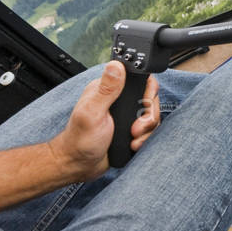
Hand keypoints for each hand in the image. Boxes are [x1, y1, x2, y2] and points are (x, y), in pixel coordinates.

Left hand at [48, 61, 160, 180]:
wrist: (80, 165)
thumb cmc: (80, 141)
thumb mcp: (92, 113)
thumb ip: (106, 89)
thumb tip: (116, 65)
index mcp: (108, 89)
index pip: (139, 80)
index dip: (147, 91)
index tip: (143, 105)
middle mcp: (119, 100)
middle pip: (150, 99)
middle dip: (147, 117)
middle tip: (134, 128)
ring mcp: (127, 115)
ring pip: (152, 116)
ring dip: (147, 130)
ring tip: (133, 138)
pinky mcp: (131, 128)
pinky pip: (150, 130)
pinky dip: (145, 139)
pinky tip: (133, 144)